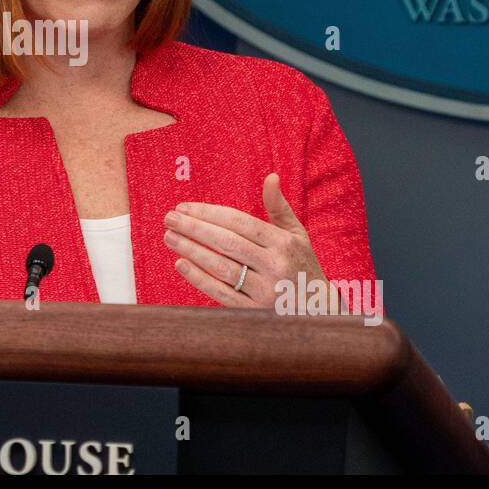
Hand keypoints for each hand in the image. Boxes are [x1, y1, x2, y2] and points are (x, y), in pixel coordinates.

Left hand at [163, 172, 327, 308]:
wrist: (319, 311)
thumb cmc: (302, 265)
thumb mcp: (297, 235)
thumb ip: (279, 207)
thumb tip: (271, 177)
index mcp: (283, 243)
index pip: (239, 223)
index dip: (209, 213)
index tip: (185, 207)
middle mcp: (275, 266)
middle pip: (227, 243)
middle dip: (194, 228)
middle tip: (169, 218)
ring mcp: (265, 291)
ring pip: (222, 267)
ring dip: (192, 250)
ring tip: (170, 237)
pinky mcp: (254, 312)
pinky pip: (222, 293)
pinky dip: (200, 278)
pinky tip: (181, 264)